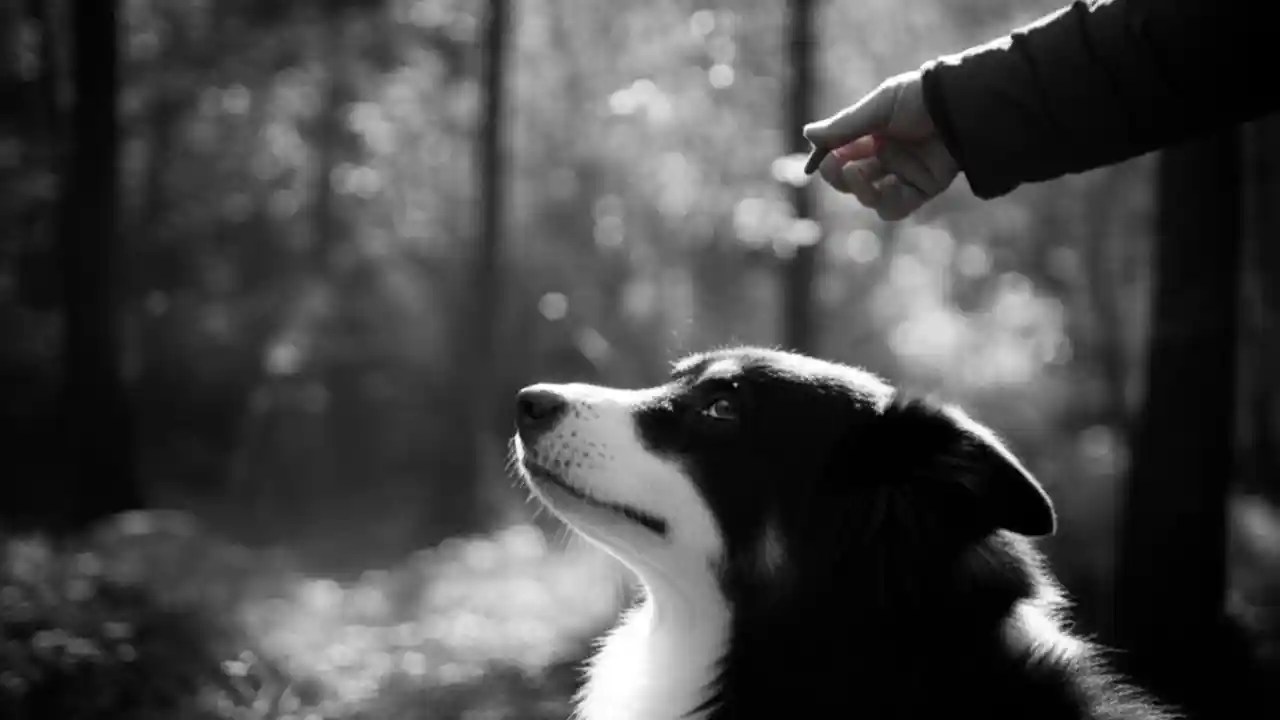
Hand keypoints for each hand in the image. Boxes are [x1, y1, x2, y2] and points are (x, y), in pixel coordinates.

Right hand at [803, 70, 958, 220]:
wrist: (962, 107)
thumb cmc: (921, 99)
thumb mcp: (879, 107)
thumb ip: (844, 125)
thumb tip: (807, 133)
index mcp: (874, 133)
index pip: (841, 154)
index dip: (827, 161)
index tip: (815, 163)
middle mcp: (887, 156)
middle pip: (852, 180)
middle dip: (839, 177)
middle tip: (837, 166)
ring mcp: (904, 174)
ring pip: (870, 197)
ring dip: (860, 190)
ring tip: (858, 173)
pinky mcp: (923, 190)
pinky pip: (897, 207)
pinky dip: (887, 202)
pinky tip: (888, 186)